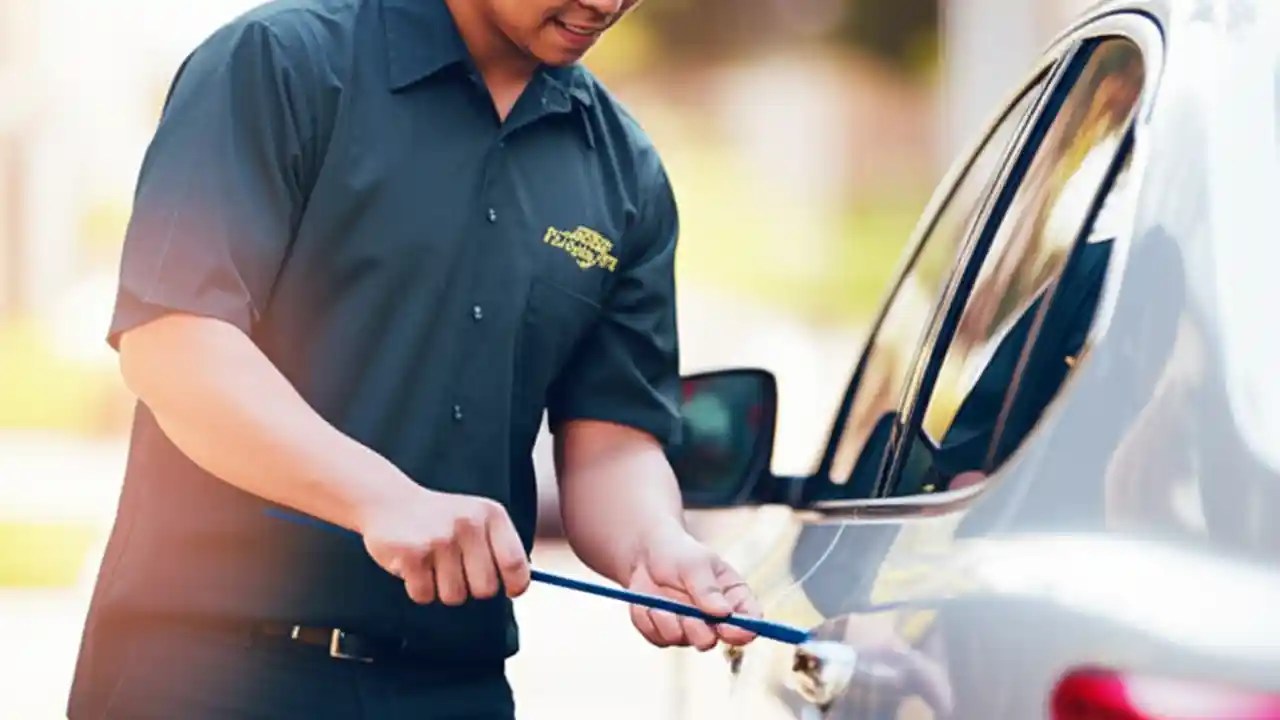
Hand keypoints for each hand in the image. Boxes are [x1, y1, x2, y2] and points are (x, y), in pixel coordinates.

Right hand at [360, 487, 530, 605]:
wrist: (388, 501)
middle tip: (456, 571)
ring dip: (442, 589)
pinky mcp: (412, 554)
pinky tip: (413, 566)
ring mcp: (439, 539)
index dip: (516, 584)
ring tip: (432, 564)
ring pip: (454, 596)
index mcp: (490, 514)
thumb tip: (519, 586)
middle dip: (471, 588)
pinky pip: (424, 595)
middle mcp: (468, 524)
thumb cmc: (439, 519)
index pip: (515, 562)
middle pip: (485, 588)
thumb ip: (499, 548)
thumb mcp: (476, 519)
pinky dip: (418, 589)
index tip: (510, 591)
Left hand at [626, 527, 761, 650]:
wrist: (645, 556)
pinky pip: (659, 638)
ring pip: (683, 640)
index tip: (727, 627)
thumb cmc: (678, 554)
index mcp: (734, 598)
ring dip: (668, 620)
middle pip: (714, 640)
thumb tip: (723, 612)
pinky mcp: (667, 636)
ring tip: (660, 598)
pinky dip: (650, 621)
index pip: (750, 620)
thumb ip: (708, 588)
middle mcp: (716, 620)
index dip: (743, 630)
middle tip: (685, 614)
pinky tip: (650, 603)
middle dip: (697, 628)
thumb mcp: (695, 564)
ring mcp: (692, 630)